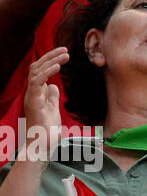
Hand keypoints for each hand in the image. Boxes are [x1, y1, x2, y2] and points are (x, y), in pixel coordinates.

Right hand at [23, 48, 66, 163]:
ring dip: (50, 61)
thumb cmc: (47, 130)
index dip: (50, 60)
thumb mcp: (52, 109)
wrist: (42, 146)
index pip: (40, 70)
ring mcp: (31, 97)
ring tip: (65, 54)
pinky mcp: (34, 103)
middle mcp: (32, 92)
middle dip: (50, 56)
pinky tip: (57, 66)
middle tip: (65, 49)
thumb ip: (51, 97)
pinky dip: (46, 72)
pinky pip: (36, 83)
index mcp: (37, 93)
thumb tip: (53, 86)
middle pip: (36, 67)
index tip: (64, 53)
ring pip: (35, 72)